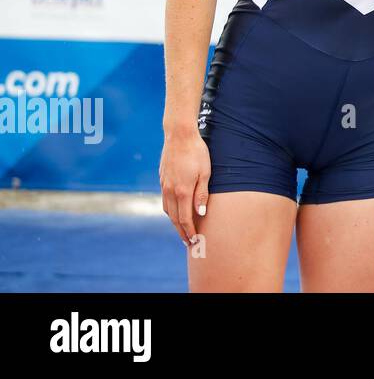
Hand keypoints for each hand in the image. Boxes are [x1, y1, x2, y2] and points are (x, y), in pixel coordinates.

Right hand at [160, 129, 211, 246]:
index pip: (185, 219)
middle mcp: (170, 191)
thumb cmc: (197, 153)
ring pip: (168, 211)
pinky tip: (175, 212)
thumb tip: (200, 214)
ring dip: (175, 223)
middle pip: (174, 219)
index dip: (189, 232)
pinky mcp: (162, 180)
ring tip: (182, 230)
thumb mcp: (205, 172)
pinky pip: (164, 201)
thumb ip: (202, 194)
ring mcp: (164, 185)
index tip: (194, 241)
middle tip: (188, 243)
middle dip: (182, 232)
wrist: (179, 136)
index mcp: (182, 191)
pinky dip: (170, 211)